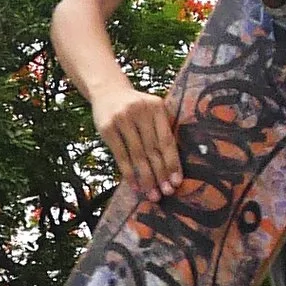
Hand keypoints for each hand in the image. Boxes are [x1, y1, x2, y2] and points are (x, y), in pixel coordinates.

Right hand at [95, 79, 183, 194]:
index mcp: (157, 107)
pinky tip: (135, 186)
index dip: (172, 163)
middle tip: (166, 193)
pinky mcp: (107, 128)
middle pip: (153, 150)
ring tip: (152, 195)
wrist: (107, 90)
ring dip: (146, 178)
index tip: (177, 182)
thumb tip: (172, 169)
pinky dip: (129, 174)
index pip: (167, 140)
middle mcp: (140, 110)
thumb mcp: (151, 111)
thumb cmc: (135, 108)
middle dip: (161, 174)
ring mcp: (122, 118)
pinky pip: (121, 156)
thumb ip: (162, 131)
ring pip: (138, 155)